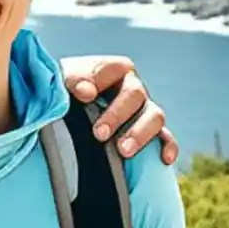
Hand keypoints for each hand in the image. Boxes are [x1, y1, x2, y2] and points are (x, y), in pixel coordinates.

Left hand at [60, 55, 178, 165]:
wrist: (66, 111)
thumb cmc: (63, 93)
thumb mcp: (61, 82)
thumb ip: (72, 82)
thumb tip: (85, 92)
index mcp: (111, 71)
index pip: (115, 68)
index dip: (101, 79)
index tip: (83, 95)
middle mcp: (132, 88)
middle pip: (135, 95)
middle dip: (117, 115)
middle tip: (98, 134)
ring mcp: (144, 110)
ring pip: (154, 116)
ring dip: (140, 133)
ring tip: (123, 151)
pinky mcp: (150, 133)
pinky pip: (166, 138)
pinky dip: (167, 146)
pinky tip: (165, 159)